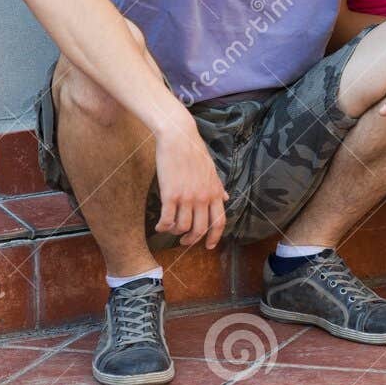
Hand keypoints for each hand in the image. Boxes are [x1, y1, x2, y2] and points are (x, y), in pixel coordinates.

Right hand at [154, 123, 227, 247]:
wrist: (179, 138)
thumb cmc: (194, 152)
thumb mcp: (211, 170)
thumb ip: (218, 187)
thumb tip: (226, 198)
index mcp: (215, 192)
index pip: (219, 221)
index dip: (214, 237)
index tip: (209, 246)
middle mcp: (203, 197)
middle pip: (200, 229)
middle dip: (191, 240)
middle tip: (184, 241)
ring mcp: (187, 197)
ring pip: (183, 227)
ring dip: (175, 233)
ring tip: (170, 229)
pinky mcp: (170, 194)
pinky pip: (167, 220)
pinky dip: (162, 227)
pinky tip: (159, 226)